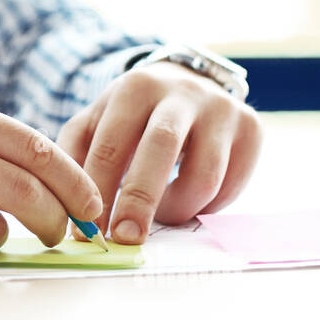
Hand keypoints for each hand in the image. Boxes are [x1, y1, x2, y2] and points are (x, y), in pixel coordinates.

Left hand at [57, 62, 262, 244]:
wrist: (187, 81)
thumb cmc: (133, 113)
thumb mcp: (97, 119)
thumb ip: (75, 155)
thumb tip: (67, 209)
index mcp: (135, 88)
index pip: (110, 145)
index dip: (97, 192)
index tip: (87, 230)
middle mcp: (181, 93)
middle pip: (160, 149)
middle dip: (139, 200)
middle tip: (125, 238)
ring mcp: (221, 110)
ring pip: (203, 175)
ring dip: (177, 208)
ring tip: (162, 213)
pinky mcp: (252, 128)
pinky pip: (231, 185)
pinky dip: (208, 205)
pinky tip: (191, 199)